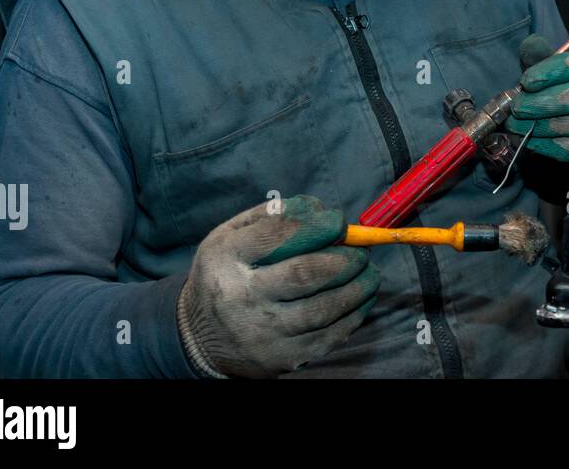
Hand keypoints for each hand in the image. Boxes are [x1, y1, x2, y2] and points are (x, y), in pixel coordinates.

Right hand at [177, 195, 378, 377]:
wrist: (199, 337)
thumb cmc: (228, 273)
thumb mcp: (233, 235)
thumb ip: (274, 216)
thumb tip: (321, 210)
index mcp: (226, 258)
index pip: (278, 235)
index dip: (317, 225)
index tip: (338, 222)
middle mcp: (241, 297)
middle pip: (304, 274)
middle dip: (344, 259)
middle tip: (361, 252)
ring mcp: (261, 333)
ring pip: (322, 309)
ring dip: (356, 288)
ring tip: (369, 274)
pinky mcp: (280, 359)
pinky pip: (327, 337)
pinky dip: (352, 316)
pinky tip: (360, 300)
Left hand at [504, 34, 568, 169]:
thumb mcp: (561, 67)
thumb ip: (543, 55)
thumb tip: (529, 45)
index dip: (551, 72)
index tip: (526, 81)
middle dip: (543, 103)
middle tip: (517, 108)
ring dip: (542, 127)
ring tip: (517, 126)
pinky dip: (550, 146)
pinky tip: (532, 141)